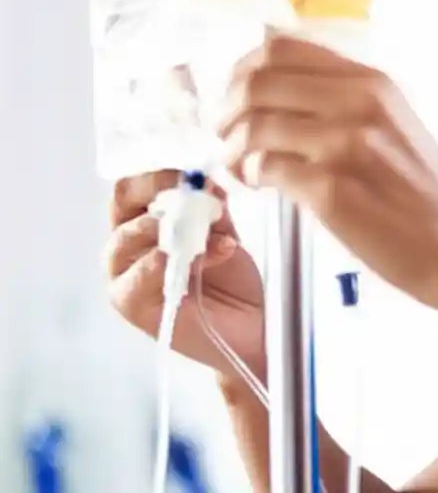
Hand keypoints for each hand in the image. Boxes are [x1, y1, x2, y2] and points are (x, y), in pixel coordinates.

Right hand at [106, 171, 264, 377]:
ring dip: (172, 227)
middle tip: (202, 193)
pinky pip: (140, 275)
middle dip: (162, 190)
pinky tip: (211, 254)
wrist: (251, 329)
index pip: (133, 185)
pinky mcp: (132, 305)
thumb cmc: (235, 281)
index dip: (161, 171)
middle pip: (122, 201)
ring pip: (128, 236)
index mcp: (143, 222)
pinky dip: (173, 260)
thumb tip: (209, 179)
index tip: (197, 171)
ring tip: (213, 231)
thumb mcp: (225, 232)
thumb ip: (212, 207)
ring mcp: (124, 275)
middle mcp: (126, 245)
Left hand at [217, 34, 437, 311]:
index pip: (282, 48)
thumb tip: (280, 94)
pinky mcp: (332, 189)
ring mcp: (346, 144)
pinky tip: (260, 188)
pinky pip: (264, 168)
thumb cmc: (428, 197)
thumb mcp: (396, 126)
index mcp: (373, 82)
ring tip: (242, 169)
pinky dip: (249, 177)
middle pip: (256, 81)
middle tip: (224, 136)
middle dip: (225, 109)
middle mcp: (360, 103)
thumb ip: (348, 104)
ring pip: (252, 125)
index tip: (235, 96)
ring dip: (233, 149)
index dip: (242, 70)